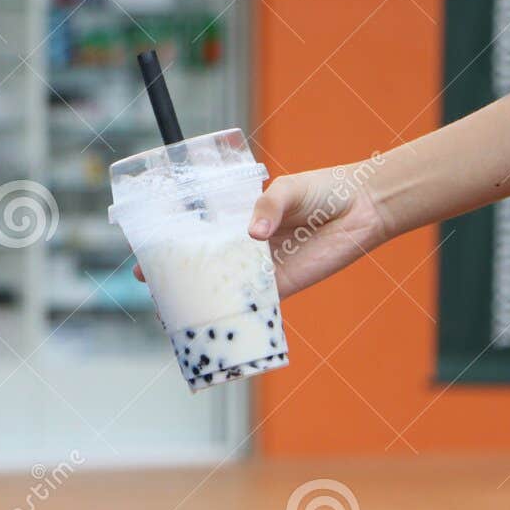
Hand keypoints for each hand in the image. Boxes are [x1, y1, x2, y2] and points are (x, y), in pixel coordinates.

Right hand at [130, 159, 393, 298]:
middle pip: (205, 266)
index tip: (146, 253)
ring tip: (173, 310)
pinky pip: (256, 303)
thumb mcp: (289, 188)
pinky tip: (216, 321)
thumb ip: (268, 205)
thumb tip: (254, 234)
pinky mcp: (284, 286)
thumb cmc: (324, 190)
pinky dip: (237, 313)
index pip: (198, 234)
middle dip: (177, 277)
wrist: (363, 207)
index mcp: (239, 219)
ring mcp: (262, 269)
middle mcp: (246, 247)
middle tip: (152, 286)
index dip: (172, 244)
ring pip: (225, 288)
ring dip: (201, 300)